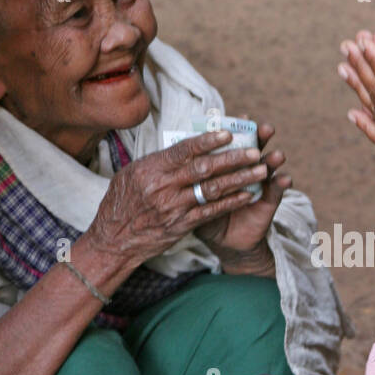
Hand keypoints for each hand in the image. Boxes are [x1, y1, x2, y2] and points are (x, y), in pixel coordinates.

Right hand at [76, 130, 267, 289]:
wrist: (113, 240)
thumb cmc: (122, 203)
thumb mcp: (132, 174)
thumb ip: (158, 161)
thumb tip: (182, 146)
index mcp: (151, 168)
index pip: (184, 149)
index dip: (209, 140)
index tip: (229, 133)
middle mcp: (163, 186)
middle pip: (204, 168)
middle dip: (233, 159)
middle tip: (256, 151)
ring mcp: (174, 207)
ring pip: (213, 189)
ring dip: (240, 179)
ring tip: (261, 170)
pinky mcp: (181, 225)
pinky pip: (211, 212)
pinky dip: (231, 202)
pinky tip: (248, 195)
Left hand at [195, 122, 290, 272]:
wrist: (224, 240)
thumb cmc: (205, 211)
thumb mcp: (194, 191)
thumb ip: (191, 172)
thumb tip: (176, 148)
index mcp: (227, 163)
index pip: (233, 142)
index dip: (239, 130)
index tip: (244, 119)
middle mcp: (246, 168)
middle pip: (254, 149)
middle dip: (261, 138)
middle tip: (267, 129)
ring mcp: (260, 183)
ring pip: (267, 167)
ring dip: (273, 160)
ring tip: (278, 155)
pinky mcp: (269, 200)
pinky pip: (276, 191)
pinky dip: (282, 184)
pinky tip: (285, 178)